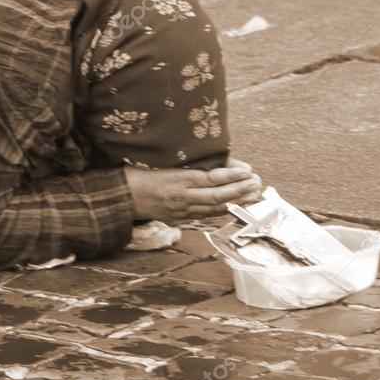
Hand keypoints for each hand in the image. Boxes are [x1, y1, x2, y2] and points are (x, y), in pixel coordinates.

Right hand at [123, 163, 263, 221]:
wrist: (123, 196)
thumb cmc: (142, 173)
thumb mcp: (164, 161)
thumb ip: (190, 163)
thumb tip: (218, 161)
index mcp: (177, 179)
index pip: (211, 179)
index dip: (232, 176)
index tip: (248, 170)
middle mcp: (181, 197)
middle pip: (217, 196)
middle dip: (240, 190)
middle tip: (257, 182)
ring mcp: (181, 211)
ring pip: (215, 208)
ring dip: (237, 202)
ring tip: (253, 194)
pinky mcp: (179, 219)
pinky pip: (206, 215)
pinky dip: (223, 210)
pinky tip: (236, 205)